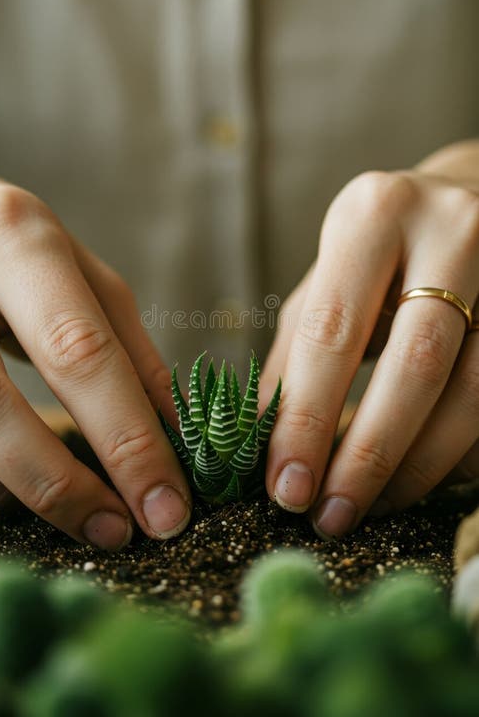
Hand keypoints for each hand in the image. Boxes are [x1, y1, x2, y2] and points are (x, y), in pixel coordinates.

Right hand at [0, 179, 190, 548]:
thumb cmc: (5, 242)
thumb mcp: (68, 264)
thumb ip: (120, 336)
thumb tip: (175, 423)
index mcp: (15, 240)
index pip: (79, 353)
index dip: (127, 439)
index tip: (169, 505)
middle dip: (64, 487)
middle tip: (122, 532)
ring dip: (18, 491)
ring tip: (74, 512)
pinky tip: (9, 485)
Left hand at [260, 141, 478, 538]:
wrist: (471, 201)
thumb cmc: (383, 252)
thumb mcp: (330, 279)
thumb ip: (297, 352)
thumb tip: (259, 443)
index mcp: (375, 215)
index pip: (333, 330)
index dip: (306, 418)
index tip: (284, 488)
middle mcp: (451, 231)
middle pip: (416, 366)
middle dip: (370, 456)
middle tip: (330, 516)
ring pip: (474, 393)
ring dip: (419, 467)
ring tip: (371, 505)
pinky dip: (458, 454)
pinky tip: (421, 475)